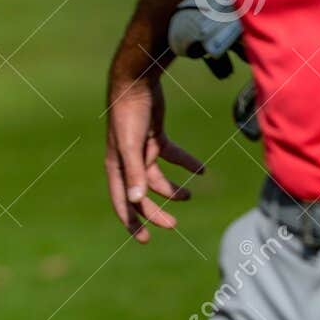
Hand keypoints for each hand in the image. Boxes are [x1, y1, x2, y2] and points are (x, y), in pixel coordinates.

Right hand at [105, 73, 204, 242]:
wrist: (135, 80)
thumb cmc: (128, 113)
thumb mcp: (131, 145)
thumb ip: (134, 173)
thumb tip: (136, 201)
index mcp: (118, 166)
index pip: (123, 201)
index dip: (131, 222)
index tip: (145, 239)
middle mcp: (127, 161)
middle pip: (142, 194)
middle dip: (155, 211)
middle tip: (174, 224)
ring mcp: (141, 149)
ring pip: (157, 178)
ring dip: (172, 189)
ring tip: (190, 196)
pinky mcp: (154, 137)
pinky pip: (171, 156)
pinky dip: (185, 164)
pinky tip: (201, 170)